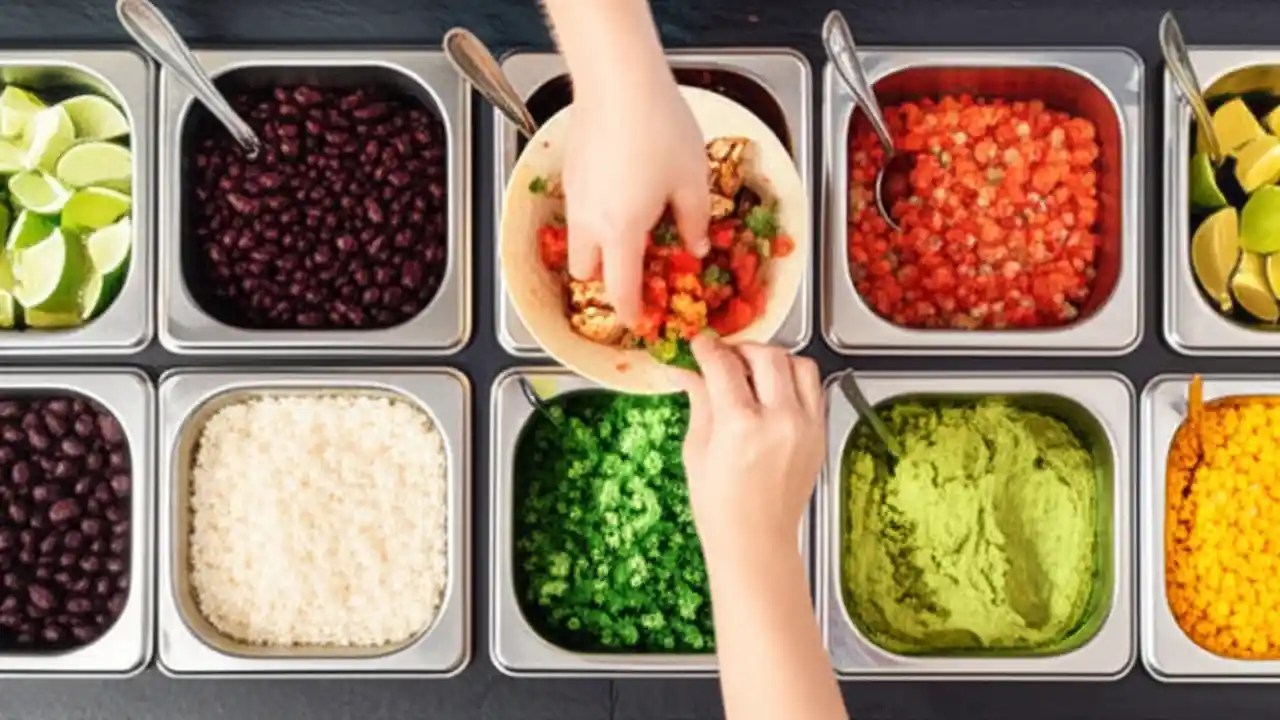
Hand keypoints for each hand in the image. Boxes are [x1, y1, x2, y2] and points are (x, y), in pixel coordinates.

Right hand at [562, 68, 709, 324]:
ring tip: (631, 231)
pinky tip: (623, 193)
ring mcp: (575, 197)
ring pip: (578, 242)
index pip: (620, 294)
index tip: (643, 323)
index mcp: (622, 234)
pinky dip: (595, 217)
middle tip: (637, 274)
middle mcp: (590, 222)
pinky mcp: (571, 173)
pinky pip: (579, 211)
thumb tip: (696, 246)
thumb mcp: (693, 181)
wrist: (618, 81)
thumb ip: (694, 222)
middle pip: (586, 274)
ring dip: (599, 250)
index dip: (632, 315)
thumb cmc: (659, 129)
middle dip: (607, 282)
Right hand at [671, 336, 824, 553]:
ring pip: (800, 365)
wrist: (756, 541)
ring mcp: (806, 426)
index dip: (708, 349)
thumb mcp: (697, 449)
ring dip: (775, 360)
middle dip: (743, 349)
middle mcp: (780, 420)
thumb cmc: (719, 504)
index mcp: (741, 425)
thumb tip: (688, 370)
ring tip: (755, 372)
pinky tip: (774, 393)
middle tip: (727, 359)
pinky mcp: (821, 434)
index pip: (724, 366)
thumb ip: (700, 401)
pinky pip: (814, 389)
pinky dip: (794, 381)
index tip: (700, 345)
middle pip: (768, 355)